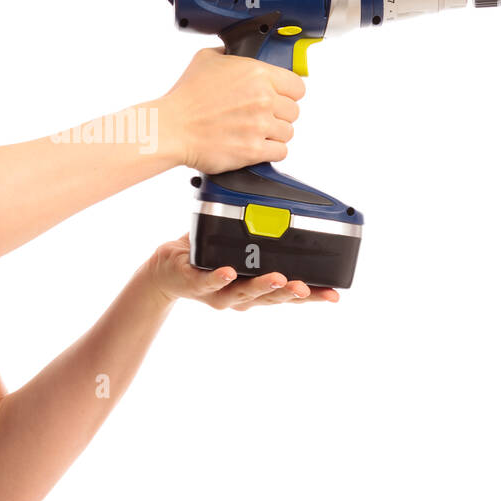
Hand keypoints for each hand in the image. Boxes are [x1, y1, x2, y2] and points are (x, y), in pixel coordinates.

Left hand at [143, 232, 339, 309]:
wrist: (164, 271)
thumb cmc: (204, 258)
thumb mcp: (237, 246)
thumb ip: (259, 234)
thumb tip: (283, 202)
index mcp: (255, 287)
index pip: (287, 294)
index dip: (312, 296)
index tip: (335, 295)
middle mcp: (239, 295)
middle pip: (270, 298)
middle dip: (290, 294)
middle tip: (309, 288)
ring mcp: (217, 292)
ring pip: (242, 293)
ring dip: (261, 286)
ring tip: (278, 279)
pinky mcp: (193, 282)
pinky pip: (206, 281)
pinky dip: (218, 278)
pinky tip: (229, 272)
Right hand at [157, 46, 305, 172]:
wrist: (171, 128)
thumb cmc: (185, 97)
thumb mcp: (206, 59)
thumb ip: (229, 55)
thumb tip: (236, 55)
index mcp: (257, 74)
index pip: (297, 86)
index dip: (288, 93)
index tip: (279, 97)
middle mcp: (263, 99)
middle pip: (293, 110)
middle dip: (278, 114)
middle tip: (261, 116)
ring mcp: (260, 126)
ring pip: (288, 132)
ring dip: (274, 133)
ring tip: (255, 132)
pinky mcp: (254, 150)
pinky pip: (280, 152)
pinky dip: (270, 151)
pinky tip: (255, 145)